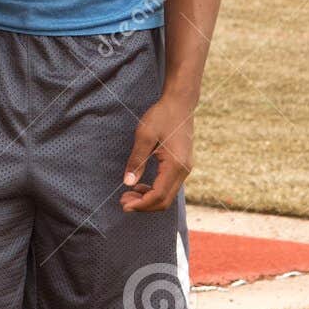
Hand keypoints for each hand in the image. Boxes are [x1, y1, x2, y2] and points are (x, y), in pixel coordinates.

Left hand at [120, 97, 194, 211]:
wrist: (180, 103)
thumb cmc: (162, 116)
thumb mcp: (144, 136)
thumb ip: (136, 160)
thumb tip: (127, 183)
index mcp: (175, 165)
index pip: (159, 195)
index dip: (141, 204)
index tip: (124, 204)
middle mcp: (184, 171)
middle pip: (164, 201)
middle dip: (144, 205)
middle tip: (123, 201)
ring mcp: (185, 169)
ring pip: (167, 195)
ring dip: (148, 199)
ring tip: (129, 194)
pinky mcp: (182, 165)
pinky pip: (169, 186)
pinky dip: (154, 190)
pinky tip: (140, 185)